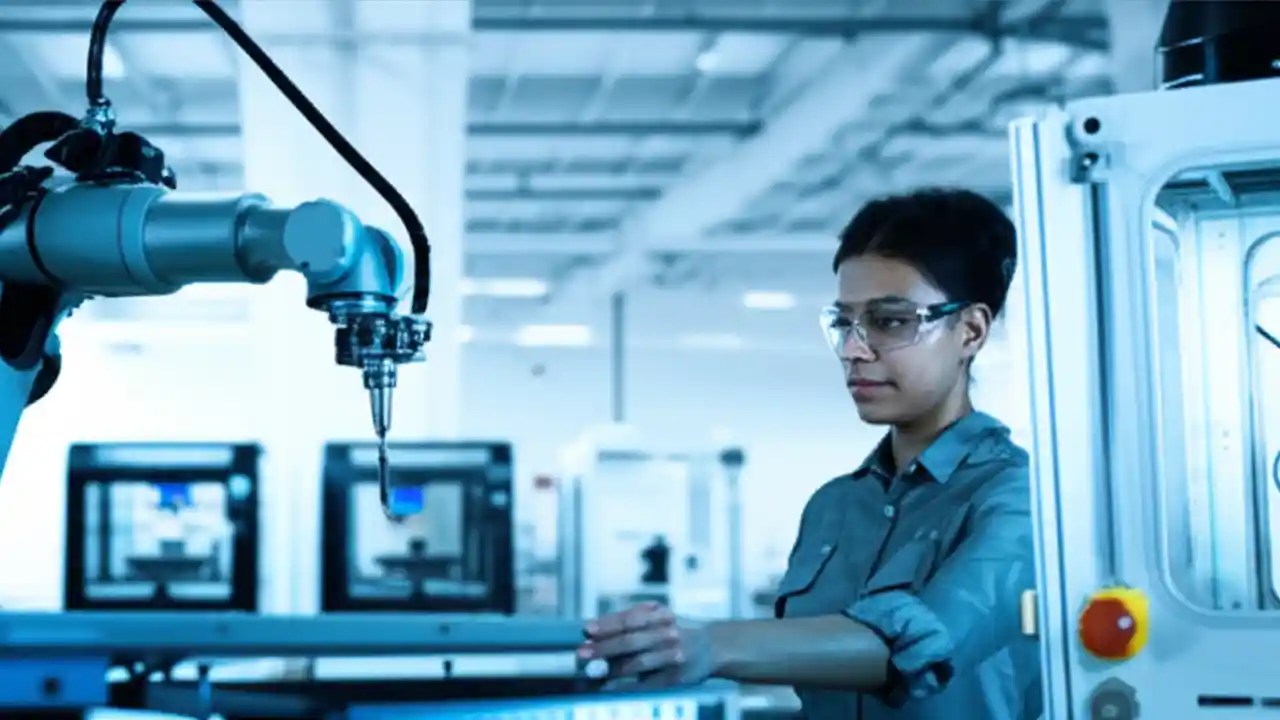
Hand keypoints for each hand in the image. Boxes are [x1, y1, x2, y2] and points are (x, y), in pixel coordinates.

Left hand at [579, 601, 716, 688]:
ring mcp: (673, 657)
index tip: (586, 630)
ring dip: (612, 668)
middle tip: (582, 653)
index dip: (607, 625)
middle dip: (604, 647)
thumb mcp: (659, 615)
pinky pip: (646, 683)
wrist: (714, 646)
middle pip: (631, 641)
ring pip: (638, 663)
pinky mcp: (675, 677)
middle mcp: (669, 634)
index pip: (630, 620)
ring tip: (592, 671)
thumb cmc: (676, 628)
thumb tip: (594, 629)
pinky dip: (625, 685)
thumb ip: (631, 618)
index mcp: (662, 615)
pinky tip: (608, 686)